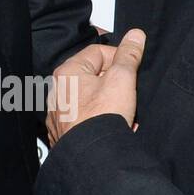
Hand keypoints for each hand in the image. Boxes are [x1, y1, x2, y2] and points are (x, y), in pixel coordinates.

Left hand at [47, 28, 145, 146]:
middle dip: (115, 83)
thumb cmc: (101, 118)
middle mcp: (58, 92)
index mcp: (67, 72)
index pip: (97, 52)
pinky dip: (99, 121)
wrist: (93, 158)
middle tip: (129, 92)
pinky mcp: (63, 133)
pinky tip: (112, 127)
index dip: (119, 56)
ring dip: (108, 103)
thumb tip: (135, 36)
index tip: (132, 65)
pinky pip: (84, 120)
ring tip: (123, 113)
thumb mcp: (122, 79)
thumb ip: (129, 55)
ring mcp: (58, 114)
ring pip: (89, 99)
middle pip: (93, 76)